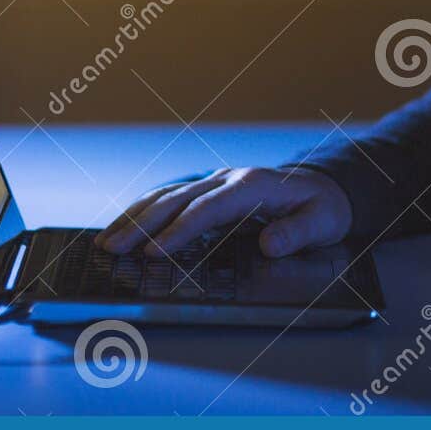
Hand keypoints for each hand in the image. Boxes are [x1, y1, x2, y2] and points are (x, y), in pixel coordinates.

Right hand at [95, 166, 353, 257]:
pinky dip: (144, 210)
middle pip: (179, 199)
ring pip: (168, 194)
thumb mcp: (324, 222)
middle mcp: (229, 178)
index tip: (154, 251)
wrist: (324, 188)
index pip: (209, 208)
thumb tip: (271, 245)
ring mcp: (217, 181)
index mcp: (254, 185)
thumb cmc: (323, 208)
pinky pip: (171, 197)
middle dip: (143, 224)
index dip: (180, 229)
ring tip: (106, 241)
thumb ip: (299, 233)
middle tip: (113, 249)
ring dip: (135, 216)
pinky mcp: (209, 189)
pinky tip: (124, 226)